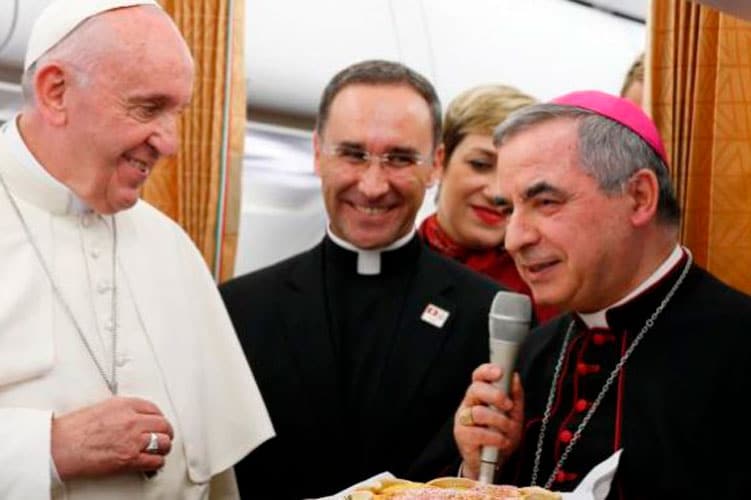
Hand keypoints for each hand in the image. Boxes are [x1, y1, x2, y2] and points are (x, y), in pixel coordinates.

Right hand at [51, 397, 173, 479]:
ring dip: (164, 447)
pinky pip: (155, 461)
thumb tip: (131, 416)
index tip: (159, 422)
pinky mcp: (130, 459)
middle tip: (164, 436)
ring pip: (164, 443)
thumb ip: (121, 410)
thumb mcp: (101, 408)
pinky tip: (154, 462)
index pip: (154, 408)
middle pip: (163, 425)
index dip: (159, 417)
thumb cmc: (73, 430)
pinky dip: (157, 463)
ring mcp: (133, 440)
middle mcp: (132, 421)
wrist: (60, 447)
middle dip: (165, 431)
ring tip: (161, 449)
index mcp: (125, 405)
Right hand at [453, 363, 523, 479]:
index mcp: (480, 395)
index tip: (500, 372)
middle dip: (495, 395)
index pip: (478, 376)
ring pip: (478, 412)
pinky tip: (501, 441)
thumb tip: (515, 377)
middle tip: (508, 406)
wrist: (493, 463)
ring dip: (499, 422)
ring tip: (508, 430)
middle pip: (475, 389)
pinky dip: (494, 438)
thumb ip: (515, 397)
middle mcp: (469, 403)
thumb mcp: (514, 416)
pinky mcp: (461, 435)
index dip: (487, 371)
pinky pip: (477, 433)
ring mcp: (463, 419)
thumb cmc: (502, 435)